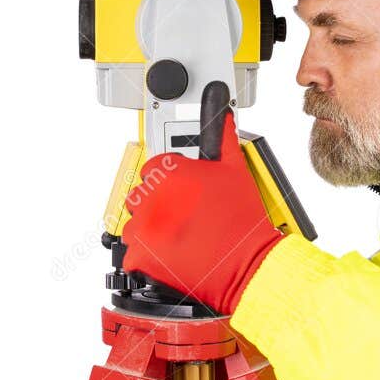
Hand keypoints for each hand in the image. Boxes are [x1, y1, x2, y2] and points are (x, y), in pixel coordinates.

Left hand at [120, 111, 283, 314]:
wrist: (247, 263)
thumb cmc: (242, 220)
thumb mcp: (236, 170)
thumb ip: (222, 138)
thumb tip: (221, 115)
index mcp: (168, 173)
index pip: (152, 169)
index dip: (168, 182)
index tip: (179, 192)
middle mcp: (151, 199)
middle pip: (141, 197)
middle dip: (157, 205)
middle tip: (182, 217)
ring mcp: (144, 228)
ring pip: (135, 225)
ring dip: (151, 230)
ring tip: (179, 237)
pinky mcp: (140, 256)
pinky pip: (132, 253)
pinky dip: (147, 256)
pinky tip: (171, 254)